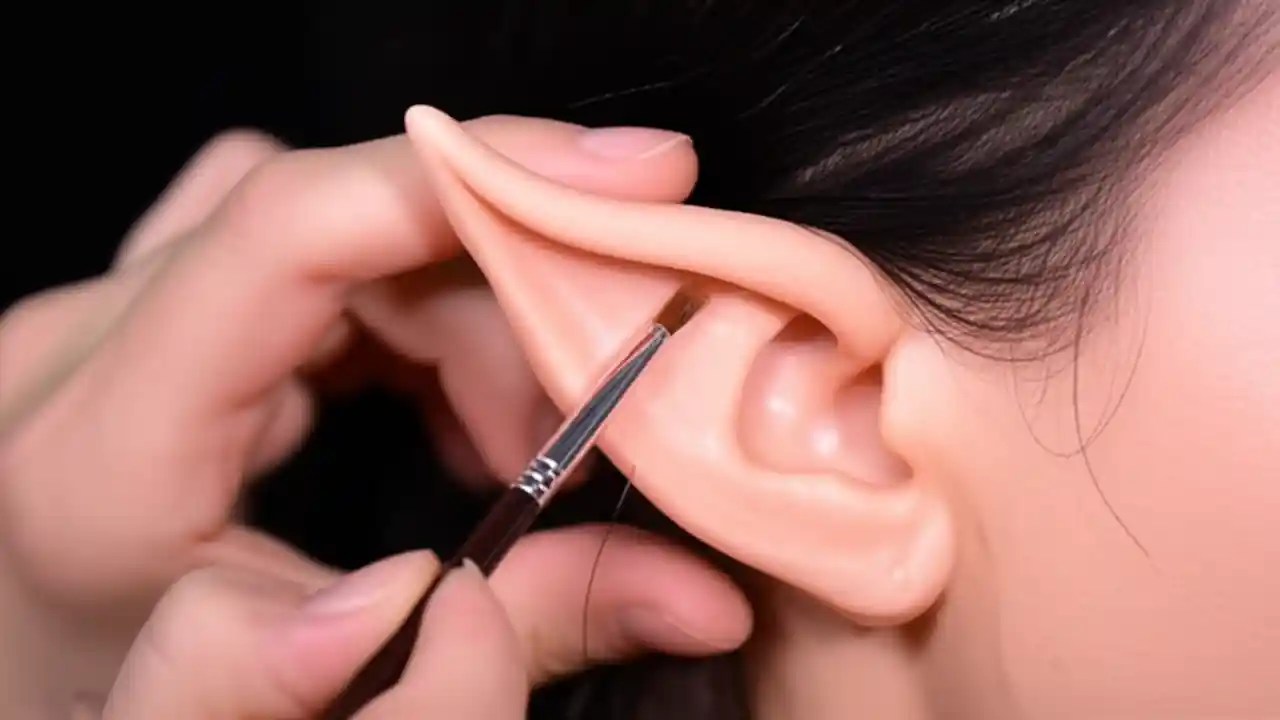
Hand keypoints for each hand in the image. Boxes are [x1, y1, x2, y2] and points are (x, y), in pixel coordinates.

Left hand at [0, 116, 745, 716]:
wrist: (43, 696)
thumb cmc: (156, 710)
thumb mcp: (350, 686)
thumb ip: (528, 627)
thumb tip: (703, 596)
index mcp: (103, 452)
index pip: (294, 230)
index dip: (479, 177)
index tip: (637, 179)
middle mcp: (80, 353)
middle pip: (344, 227)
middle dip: (504, 307)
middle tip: (583, 430)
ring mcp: (103, 324)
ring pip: (333, 228)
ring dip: (465, 319)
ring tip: (516, 447)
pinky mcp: (140, 321)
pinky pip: (305, 256)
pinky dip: (415, 320)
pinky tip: (451, 417)